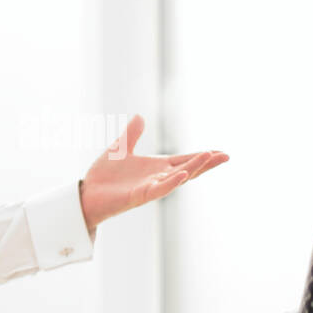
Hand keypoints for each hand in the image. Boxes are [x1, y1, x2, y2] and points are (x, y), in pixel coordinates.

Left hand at [79, 114, 227, 232]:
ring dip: (194, 168)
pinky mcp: (139, 196)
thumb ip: (132, 134)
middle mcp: (157, 178)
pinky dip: (171, 182)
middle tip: (226, 156)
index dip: (202, 156)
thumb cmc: (104, 176)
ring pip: (177, 178)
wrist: (86, 194)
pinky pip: (159, 190)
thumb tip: (141, 116)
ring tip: (209, 157)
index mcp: (156, 167)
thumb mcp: (120, 149)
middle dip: (206, 163)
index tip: (220, 152)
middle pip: (188, 169)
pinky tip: (182, 174)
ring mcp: (150, 188)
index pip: (184, 160)